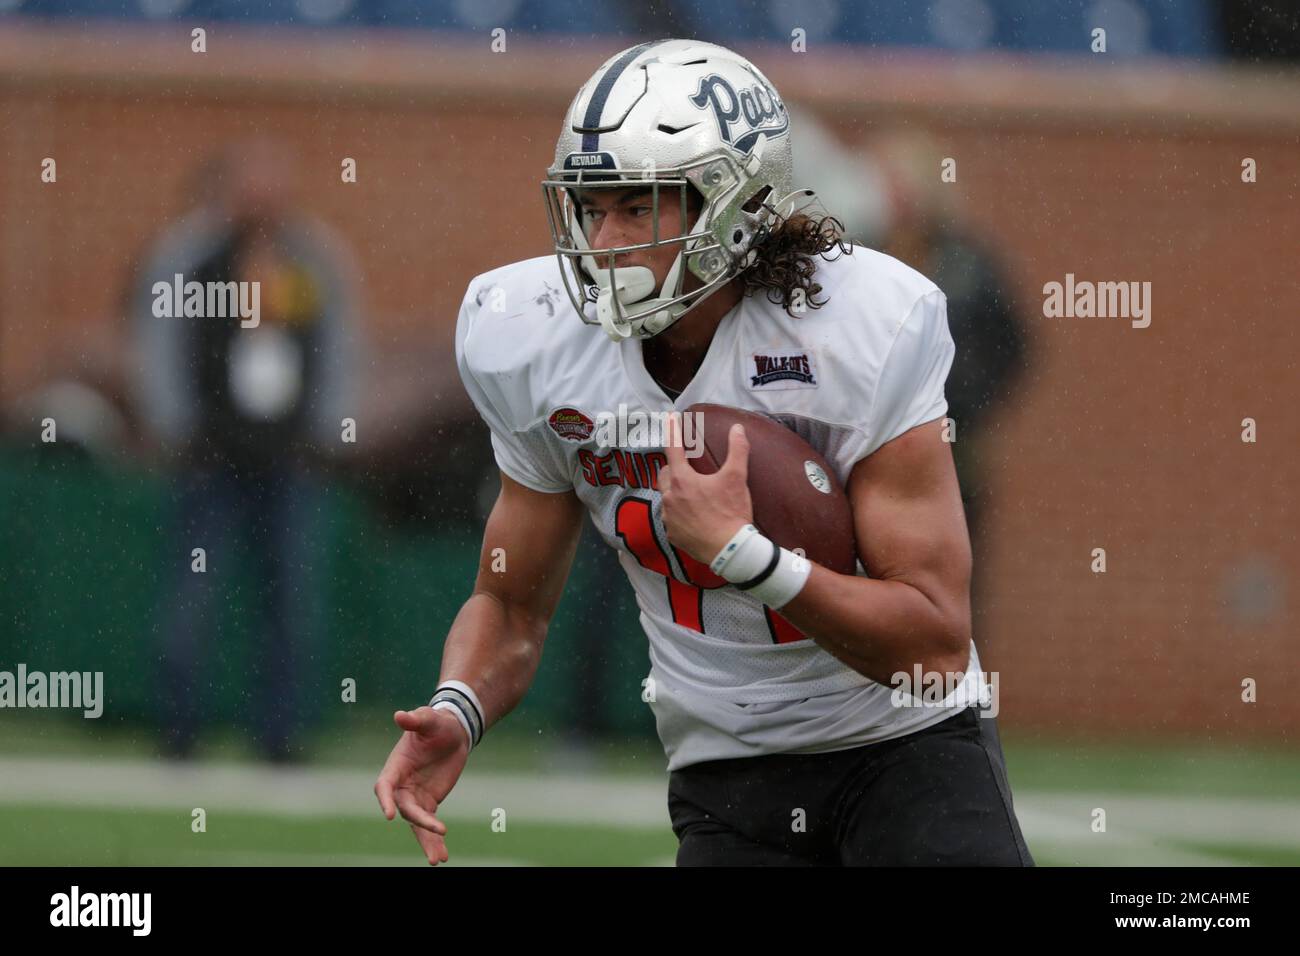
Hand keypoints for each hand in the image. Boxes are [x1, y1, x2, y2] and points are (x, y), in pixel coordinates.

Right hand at [374, 706, 468, 865]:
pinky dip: (434, 840)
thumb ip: (415, 720)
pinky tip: (442, 856)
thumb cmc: (436, 723)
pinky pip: (429, 825)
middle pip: (405, 808)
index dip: (386, 800)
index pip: (385, 786)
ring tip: (437, 859)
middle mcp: (401, 785)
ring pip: (416, 824)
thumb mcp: (429, 719)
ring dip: (426, 841)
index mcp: (396, 766)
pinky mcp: (429, 803)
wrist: (452, 732)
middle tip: (438, 829)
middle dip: (420, 821)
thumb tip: (400, 715)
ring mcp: (415, 796)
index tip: (391, 814)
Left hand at [659, 413, 753, 565]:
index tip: (669, 418)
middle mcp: (670, 497)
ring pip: (667, 498)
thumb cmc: (731, 512)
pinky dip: (679, 514)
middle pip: (665, 475)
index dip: (672, 431)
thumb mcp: (736, 479)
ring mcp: (669, 518)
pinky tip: (693, 517)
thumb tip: (738, 429)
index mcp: (683, 480)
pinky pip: (671, 519)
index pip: (673, 449)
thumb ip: (737, 450)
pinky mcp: (673, 535)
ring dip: (676, 493)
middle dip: (673, 468)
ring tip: (692, 495)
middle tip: (686, 468)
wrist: (729, 550)